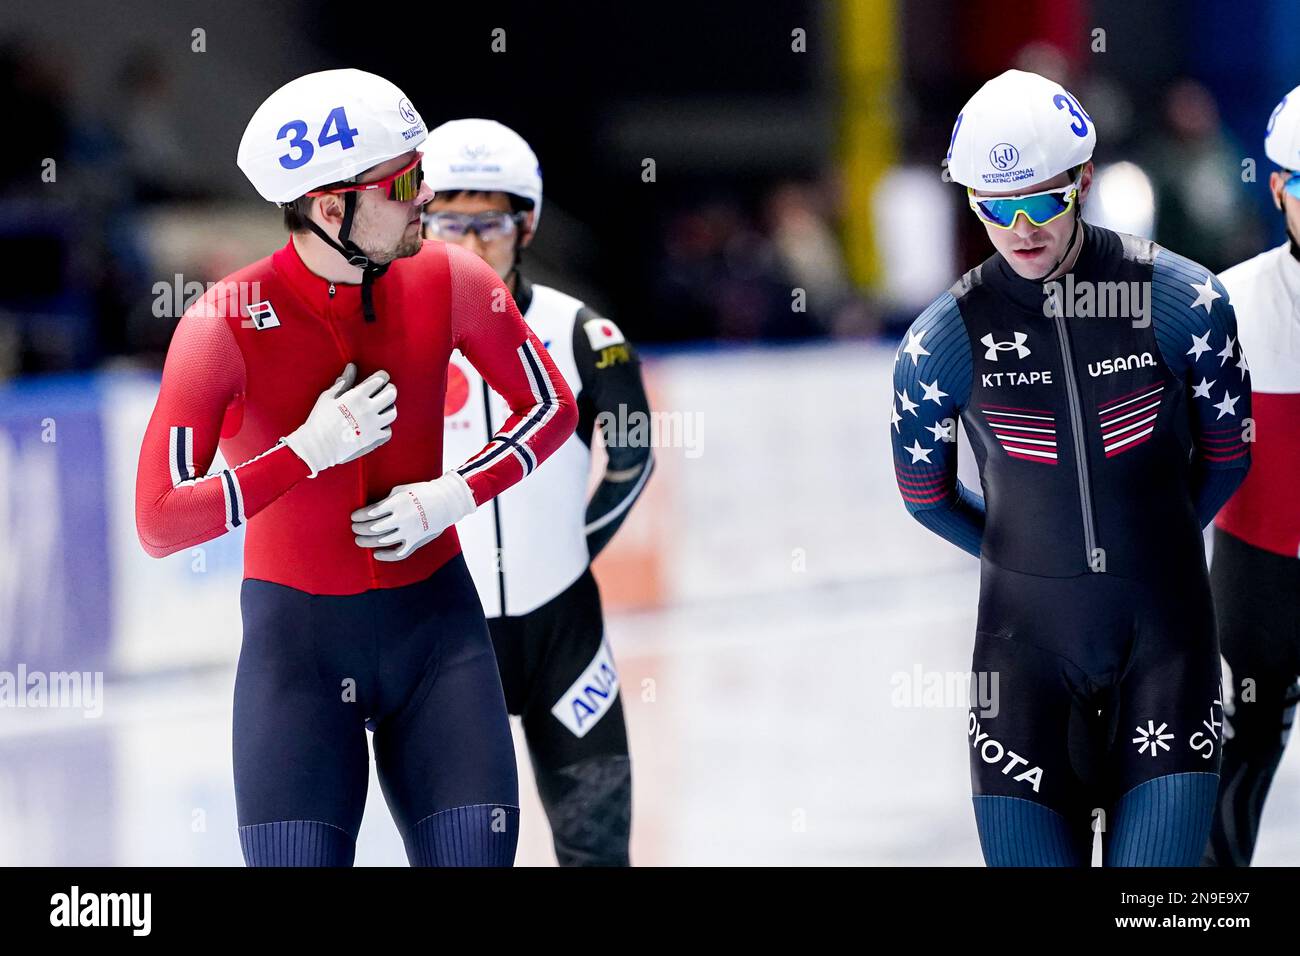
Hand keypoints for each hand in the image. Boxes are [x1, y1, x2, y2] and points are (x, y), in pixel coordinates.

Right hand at [283, 364, 396, 476]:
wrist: (318, 446)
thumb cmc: (320, 419)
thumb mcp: (328, 397)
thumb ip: (343, 381)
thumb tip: (352, 367)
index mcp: (357, 395)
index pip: (379, 380)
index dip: (382, 377)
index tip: (380, 378)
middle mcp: (369, 408)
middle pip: (391, 394)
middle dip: (389, 390)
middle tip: (385, 391)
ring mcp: (373, 424)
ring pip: (393, 412)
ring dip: (389, 408)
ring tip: (382, 408)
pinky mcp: (373, 438)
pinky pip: (388, 430)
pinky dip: (384, 427)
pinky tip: (377, 425)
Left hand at [351, 471, 476, 560]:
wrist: (446, 502)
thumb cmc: (422, 492)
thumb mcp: (402, 489)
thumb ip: (386, 499)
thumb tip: (371, 509)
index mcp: (396, 503)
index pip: (370, 512)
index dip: (359, 516)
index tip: (354, 517)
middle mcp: (401, 518)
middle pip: (373, 528)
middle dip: (359, 529)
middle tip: (354, 528)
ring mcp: (408, 531)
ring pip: (381, 541)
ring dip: (367, 541)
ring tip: (359, 539)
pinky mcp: (415, 540)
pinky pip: (398, 553)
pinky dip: (385, 556)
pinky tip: (376, 554)